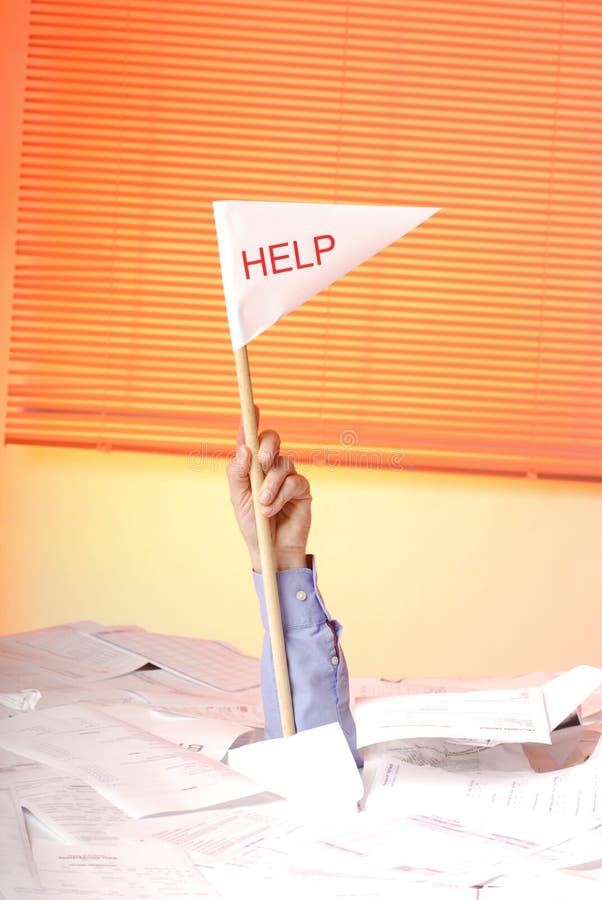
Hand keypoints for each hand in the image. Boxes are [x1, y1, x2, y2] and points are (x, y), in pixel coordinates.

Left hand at [227, 419, 311, 571]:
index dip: (250, 422)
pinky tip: (272, 509)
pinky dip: (281, 496)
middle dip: (266, 446)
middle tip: (261, 462)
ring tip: (263, 506)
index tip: (251, 407)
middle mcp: (269, 467)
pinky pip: (294, 482)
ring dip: (270, 485)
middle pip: (271, 441)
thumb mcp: (238, 499)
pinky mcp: (301, 490)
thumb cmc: (252, 524)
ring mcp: (287, 477)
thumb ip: (238, 474)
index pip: (249, 439)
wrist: (270, 550)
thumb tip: (244, 450)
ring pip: (281, 465)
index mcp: (251, 466)